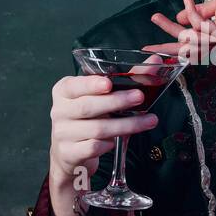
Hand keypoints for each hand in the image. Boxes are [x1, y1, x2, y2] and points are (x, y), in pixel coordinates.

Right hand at [49, 71, 160, 187]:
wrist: (68, 152)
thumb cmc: (88, 118)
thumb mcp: (99, 97)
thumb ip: (126, 78)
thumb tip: (155, 61)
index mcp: (64, 91)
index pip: (74, 86)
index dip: (91, 85)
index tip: (108, 84)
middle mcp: (59, 111)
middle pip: (88, 106)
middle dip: (116, 101)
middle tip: (139, 97)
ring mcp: (62, 133)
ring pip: (96, 129)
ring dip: (125, 125)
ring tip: (148, 121)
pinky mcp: (69, 153)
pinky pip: (93, 147)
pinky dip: (108, 144)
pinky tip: (117, 141)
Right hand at [142, 0, 215, 59]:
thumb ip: (199, 12)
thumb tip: (180, 18)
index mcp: (215, 35)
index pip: (189, 42)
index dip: (170, 42)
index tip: (152, 42)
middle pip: (185, 48)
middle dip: (164, 45)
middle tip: (146, 44)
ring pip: (188, 41)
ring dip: (170, 29)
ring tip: (156, 16)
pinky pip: (199, 28)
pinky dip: (190, 15)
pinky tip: (187, 1)